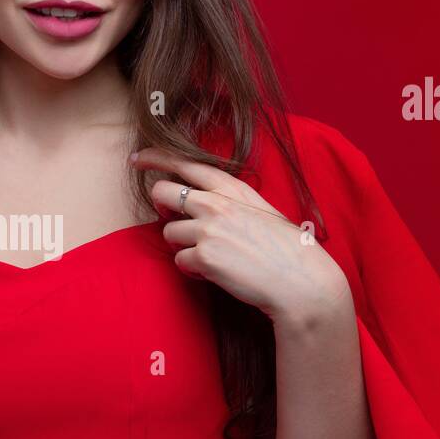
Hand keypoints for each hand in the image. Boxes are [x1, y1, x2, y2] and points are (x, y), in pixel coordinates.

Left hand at [128, 147, 349, 327]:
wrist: (302, 280)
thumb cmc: (287, 249)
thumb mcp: (261, 211)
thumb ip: (230, 203)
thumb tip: (199, 204)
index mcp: (233, 189)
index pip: (187, 164)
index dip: (157, 158)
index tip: (138, 159)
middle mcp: (217, 204)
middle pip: (162, 193)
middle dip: (160, 206)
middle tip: (171, 219)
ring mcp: (209, 229)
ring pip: (168, 232)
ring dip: (181, 246)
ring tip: (208, 256)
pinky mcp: (204, 257)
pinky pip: (179, 261)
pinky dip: (191, 269)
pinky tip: (213, 273)